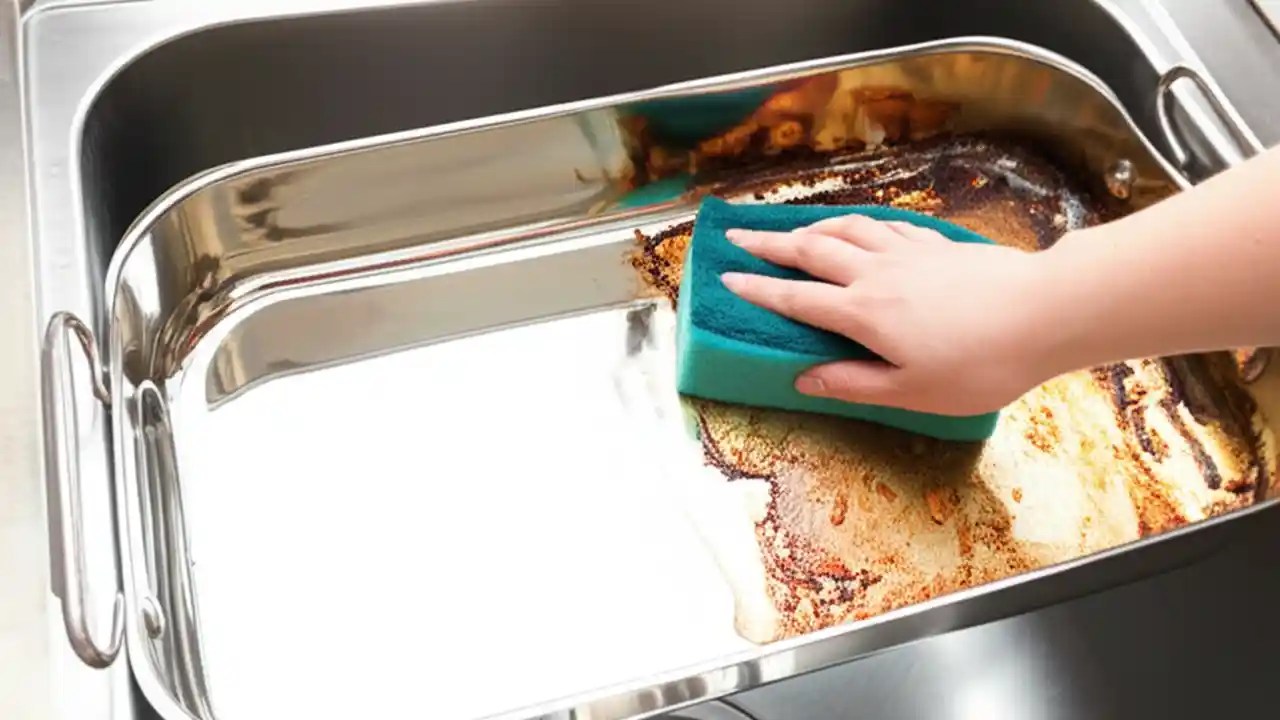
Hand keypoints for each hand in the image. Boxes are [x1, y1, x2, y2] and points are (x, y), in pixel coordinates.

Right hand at [721, 215, 1059, 415]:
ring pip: (847, 230)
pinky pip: (885, 225)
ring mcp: (908, 253)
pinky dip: (859, 223)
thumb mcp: (911, 392)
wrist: (1043, 313)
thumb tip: (803, 379)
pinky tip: (859, 228)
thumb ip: (853, 382)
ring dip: (811, 227)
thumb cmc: (979, 364)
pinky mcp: (937, 244)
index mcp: (863, 313)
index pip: (796, 297)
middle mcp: (876, 274)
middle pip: (812, 251)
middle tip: (737, 236)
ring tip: (792, 230)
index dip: (757, 289)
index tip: (726, 279)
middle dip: (769, 244)